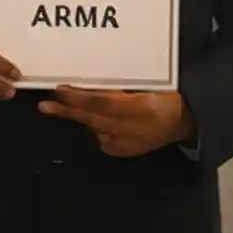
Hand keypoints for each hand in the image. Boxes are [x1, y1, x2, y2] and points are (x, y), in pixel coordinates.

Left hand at [38, 86, 194, 157]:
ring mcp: (128, 142)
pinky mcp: (125, 151)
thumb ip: (123, 86)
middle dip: (68, 110)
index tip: (61, 90)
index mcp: (141, 107)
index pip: (102, 102)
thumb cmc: (169, 95)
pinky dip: (91, 128)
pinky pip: (101, 138)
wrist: (185, 121)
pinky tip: (79, 119)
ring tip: (50, 108)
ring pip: (93, 129)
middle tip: (46, 103)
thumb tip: (92, 81)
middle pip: (93, 118)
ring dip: (73, 118)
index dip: (80, 97)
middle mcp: (133, 128)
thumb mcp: (151, 83)